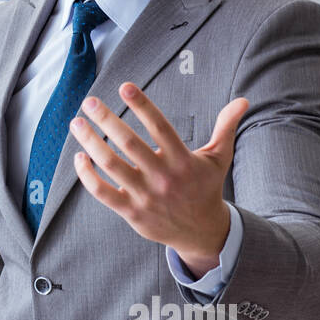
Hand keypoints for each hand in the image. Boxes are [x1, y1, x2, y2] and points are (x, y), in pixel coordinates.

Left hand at [70, 82, 248, 274]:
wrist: (202, 232)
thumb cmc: (206, 188)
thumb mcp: (219, 158)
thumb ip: (226, 127)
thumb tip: (243, 100)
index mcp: (183, 160)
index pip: (160, 126)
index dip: (142, 105)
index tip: (124, 86)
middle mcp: (163, 176)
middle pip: (129, 143)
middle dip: (106, 119)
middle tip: (89, 101)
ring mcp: (145, 195)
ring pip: (110, 165)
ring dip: (90, 142)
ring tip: (77, 123)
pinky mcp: (131, 212)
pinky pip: (103, 192)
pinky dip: (87, 176)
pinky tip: (79, 157)